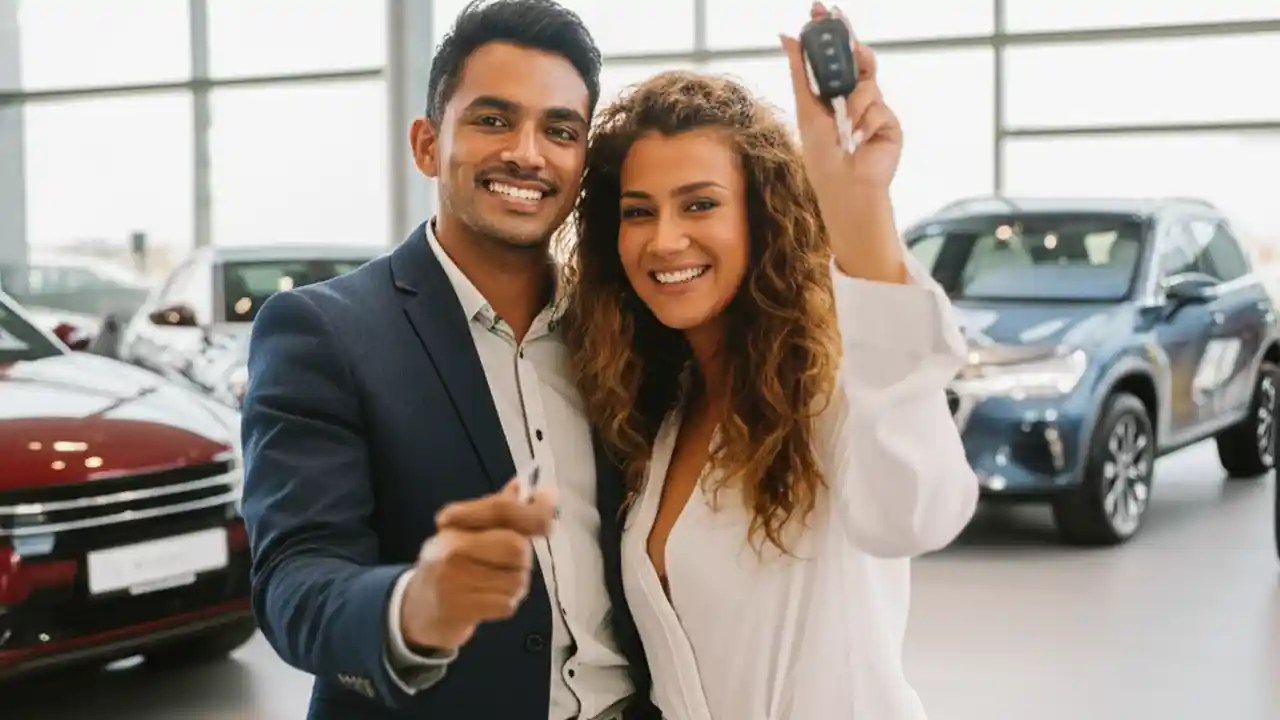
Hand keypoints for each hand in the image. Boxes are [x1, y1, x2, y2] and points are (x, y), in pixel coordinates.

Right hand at [399, 477, 557, 651]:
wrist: (415, 609)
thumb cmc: (451, 566)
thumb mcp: (467, 532)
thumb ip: (497, 511)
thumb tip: (523, 486)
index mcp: (455, 522)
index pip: (502, 509)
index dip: (534, 506)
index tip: (550, 498)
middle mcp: (451, 547)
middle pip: (517, 547)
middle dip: (523, 560)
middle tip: (507, 565)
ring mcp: (452, 578)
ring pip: (517, 579)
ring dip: (515, 585)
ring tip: (494, 585)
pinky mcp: (458, 608)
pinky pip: (506, 604)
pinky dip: (505, 604)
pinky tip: (487, 601)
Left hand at [780, 3, 902, 197]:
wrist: (845, 186)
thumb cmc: (821, 155)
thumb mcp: (806, 107)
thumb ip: (800, 71)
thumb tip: (786, 36)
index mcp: (833, 95)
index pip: (835, 58)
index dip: (832, 34)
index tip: (822, 10)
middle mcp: (855, 99)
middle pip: (858, 61)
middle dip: (851, 46)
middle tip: (843, 32)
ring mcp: (874, 110)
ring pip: (868, 84)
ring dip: (853, 104)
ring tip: (845, 127)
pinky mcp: (889, 123)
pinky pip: (878, 107)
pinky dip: (865, 122)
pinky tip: (858, 139)